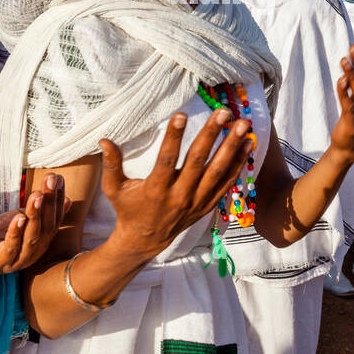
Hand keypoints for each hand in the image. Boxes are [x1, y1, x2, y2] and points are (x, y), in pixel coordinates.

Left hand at [0, 173, 71, 301]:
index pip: (55, 219)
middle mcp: (34, 252)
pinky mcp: (0, 264)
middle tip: (51, 179)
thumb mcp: (20, 219)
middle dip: (50, 202)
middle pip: (47, 227)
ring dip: (36, 215)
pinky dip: (16, 232)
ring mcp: (18, 260)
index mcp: (41, 242)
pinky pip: (10, 248)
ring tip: (37, 195)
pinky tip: (18, 217)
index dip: (58, 198)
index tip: (58, 177)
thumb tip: (67, 199)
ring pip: (32, 237)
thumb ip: (39, 212)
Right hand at [101, 108, 252, 260]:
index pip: (167, 160)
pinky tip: (248, 144)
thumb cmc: (128, 209)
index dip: (173, 138)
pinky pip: (227, 183)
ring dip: (232, 147)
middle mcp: (179, 196)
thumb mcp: (114, 189)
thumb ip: (111, 164)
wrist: (145, 241)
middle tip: (223, 112)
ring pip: (218, 171)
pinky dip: (239, 164)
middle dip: (211, 135)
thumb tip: (104, 139)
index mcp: (156, 190)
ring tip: (243, 124)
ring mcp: (197, 202)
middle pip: (199, 162)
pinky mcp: (207, 205)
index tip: (181, 114)